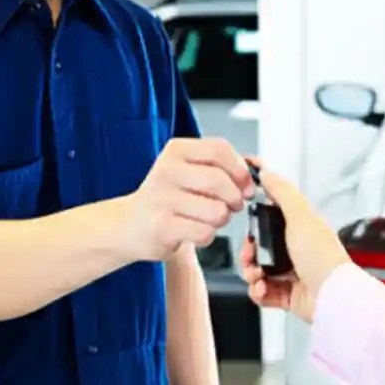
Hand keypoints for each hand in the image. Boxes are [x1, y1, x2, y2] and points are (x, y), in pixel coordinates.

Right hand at [122, 137, 255, 261]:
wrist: (128, 224)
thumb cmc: (166, 198)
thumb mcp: (187, 170)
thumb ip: (218, 166)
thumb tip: (256, 169)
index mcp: (176, 150)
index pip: (219, 148)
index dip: (240, 169)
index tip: (246, 184)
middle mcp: (167, 170)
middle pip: (220, 181)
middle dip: (235, 198)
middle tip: (233, 206)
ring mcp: (162, 199)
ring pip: (216, 211)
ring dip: (221, 220)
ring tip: (209, 219)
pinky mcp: (162, 226)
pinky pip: (204, 232)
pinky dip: (207, 236)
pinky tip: (194, 231)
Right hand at [239, 162, 350, 323]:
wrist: (331, 295)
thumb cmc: (321, 255)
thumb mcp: (300, 216)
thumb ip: (282, 192)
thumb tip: (266, 172)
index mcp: (299, 228)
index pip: (270, 215)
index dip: (254, 214)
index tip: (241, 211)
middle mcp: (294, 249)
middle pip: (257, 247)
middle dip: (248, 253)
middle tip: (250, 257)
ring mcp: (290, 273)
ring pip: (256, 270)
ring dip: (250, 273)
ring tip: (257, 277)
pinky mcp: (287, 294)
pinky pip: (262, 291)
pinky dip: (258, 291)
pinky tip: (263, 288)